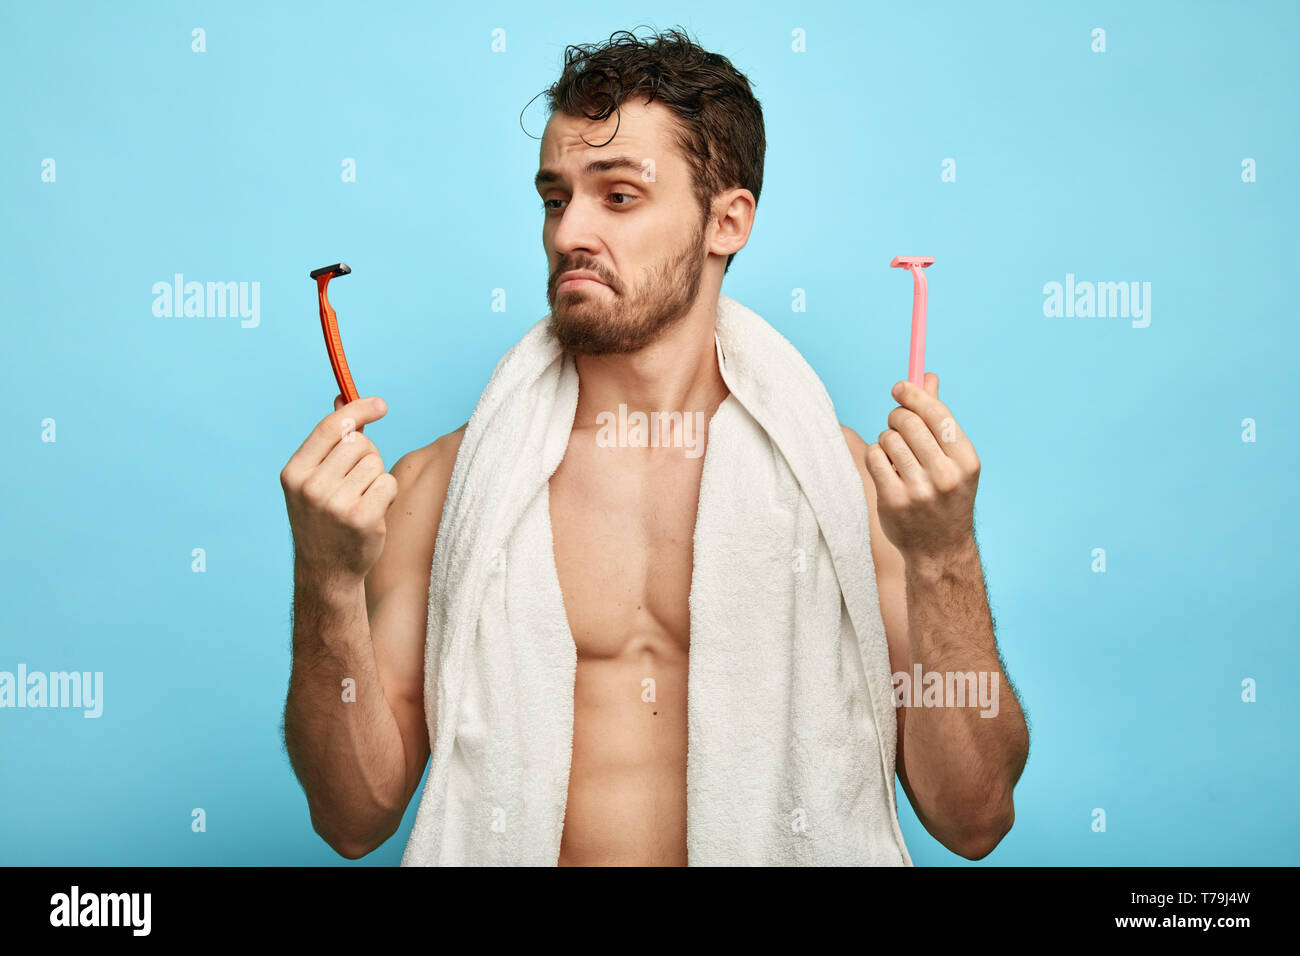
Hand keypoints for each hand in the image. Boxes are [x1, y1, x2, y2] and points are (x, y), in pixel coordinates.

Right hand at [280, 395, 396, 579]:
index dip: (358, 410)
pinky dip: (387, 494)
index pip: (331, 427)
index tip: (381, 405)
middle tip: (357, 481)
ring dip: (377, 477)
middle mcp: (311, 487)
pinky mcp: (362, 518)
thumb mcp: (314, 478)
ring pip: (376, 463)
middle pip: (359, 443)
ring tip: (361, 499)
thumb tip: (342, 396)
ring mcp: (336, 504)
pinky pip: (388, 483)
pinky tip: (372, 512)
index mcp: (294, 472)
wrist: (326, 571)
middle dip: (367, 455)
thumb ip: (328, 440)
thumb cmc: (324, 518)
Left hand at [863, 373, 979, 558]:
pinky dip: (876, 456)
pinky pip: (874, 457)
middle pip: (908, 422)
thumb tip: (928, 376)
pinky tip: (886, 467)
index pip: (937, 414)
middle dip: (897, 416)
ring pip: (888, 438)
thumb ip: (939, 418)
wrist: (940, 549)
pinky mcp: (893, 500)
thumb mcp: (954, 459)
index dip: (914, 395)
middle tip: (895, 422)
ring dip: (887, 439)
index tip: (899, 387)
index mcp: (966, 460)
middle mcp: (945, 474)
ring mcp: (918, 489)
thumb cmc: (946, 496)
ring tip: (896, 454)